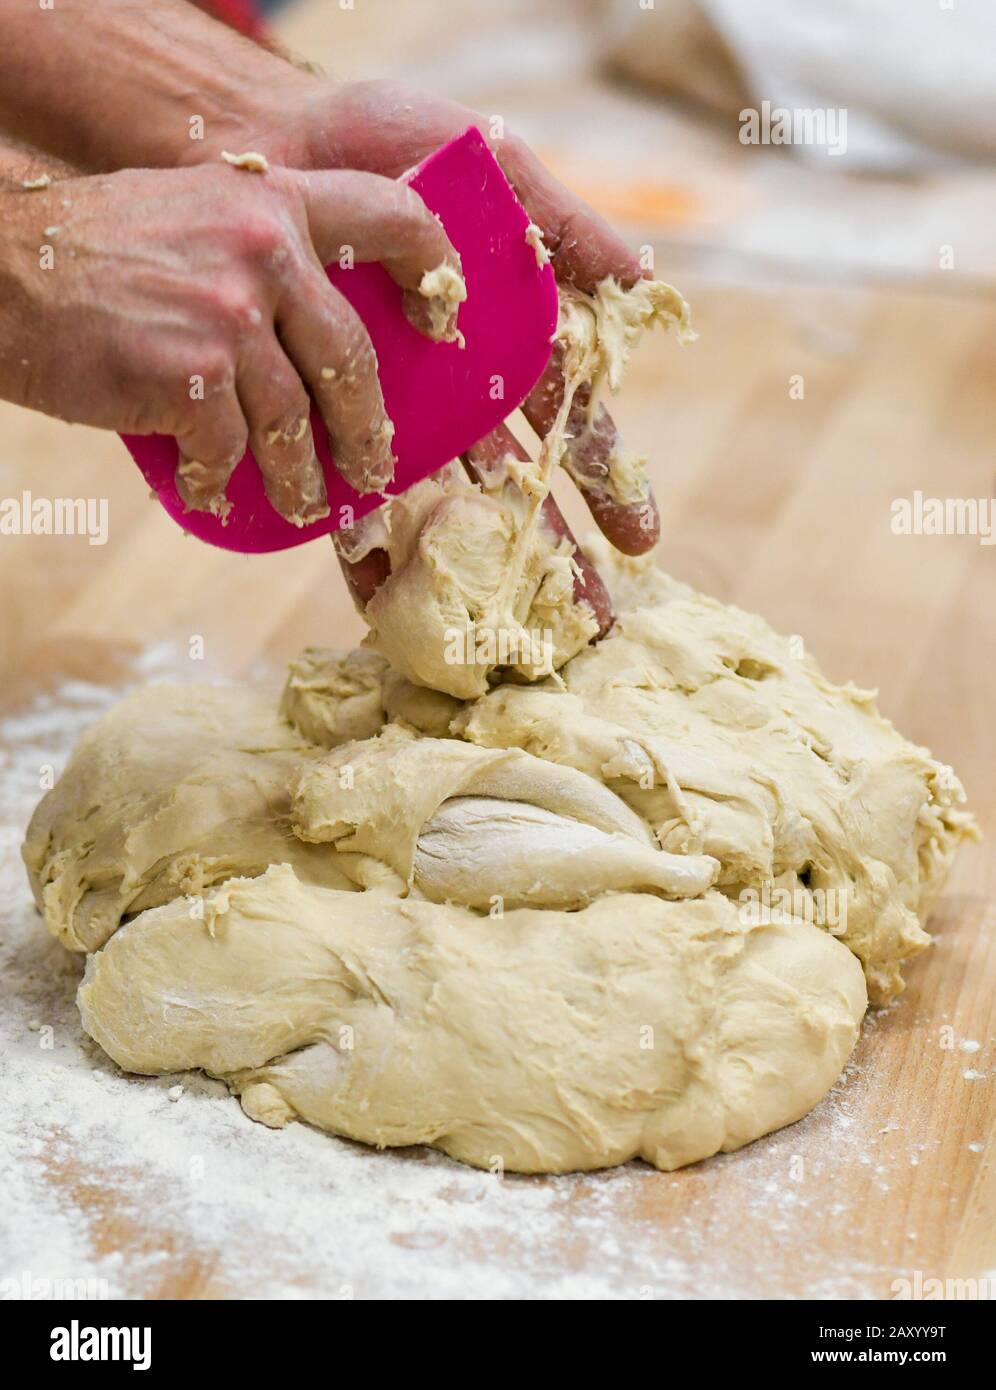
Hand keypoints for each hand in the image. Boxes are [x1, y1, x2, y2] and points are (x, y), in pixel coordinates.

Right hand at [0, 161, 460, 520]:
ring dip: (301, 476)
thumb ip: (263, 251)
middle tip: (374, 466)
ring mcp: (229, 314)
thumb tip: (323, 330)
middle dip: (368, 429)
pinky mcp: (190, 375)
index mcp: (274, 201)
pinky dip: (221, 479)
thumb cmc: (96, 251)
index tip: (441, 316)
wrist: (0, 271)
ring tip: (303, 504)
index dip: (434, 267)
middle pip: (353, 358)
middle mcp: (264, 251)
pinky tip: (210, 488)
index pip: (392, 216)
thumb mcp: (197, 212)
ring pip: (295, 420)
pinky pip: (231, 448)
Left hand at [227, 79, 659, 617]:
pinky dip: (373, 558)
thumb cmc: (388, 148)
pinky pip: (354, 502)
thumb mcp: (494, 170)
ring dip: (475, 577)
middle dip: (555, 556)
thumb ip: (565, 227)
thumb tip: (648, 286)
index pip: (573, 421)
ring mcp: (397, 417)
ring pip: (447, 510)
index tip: (640, 541)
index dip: (607, 480)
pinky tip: (392, 612)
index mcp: (509, 341)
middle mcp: (460, 394)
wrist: (268, 145)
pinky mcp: (331, 426)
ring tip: (500, 640)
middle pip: (520, 487)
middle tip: (589, 624)